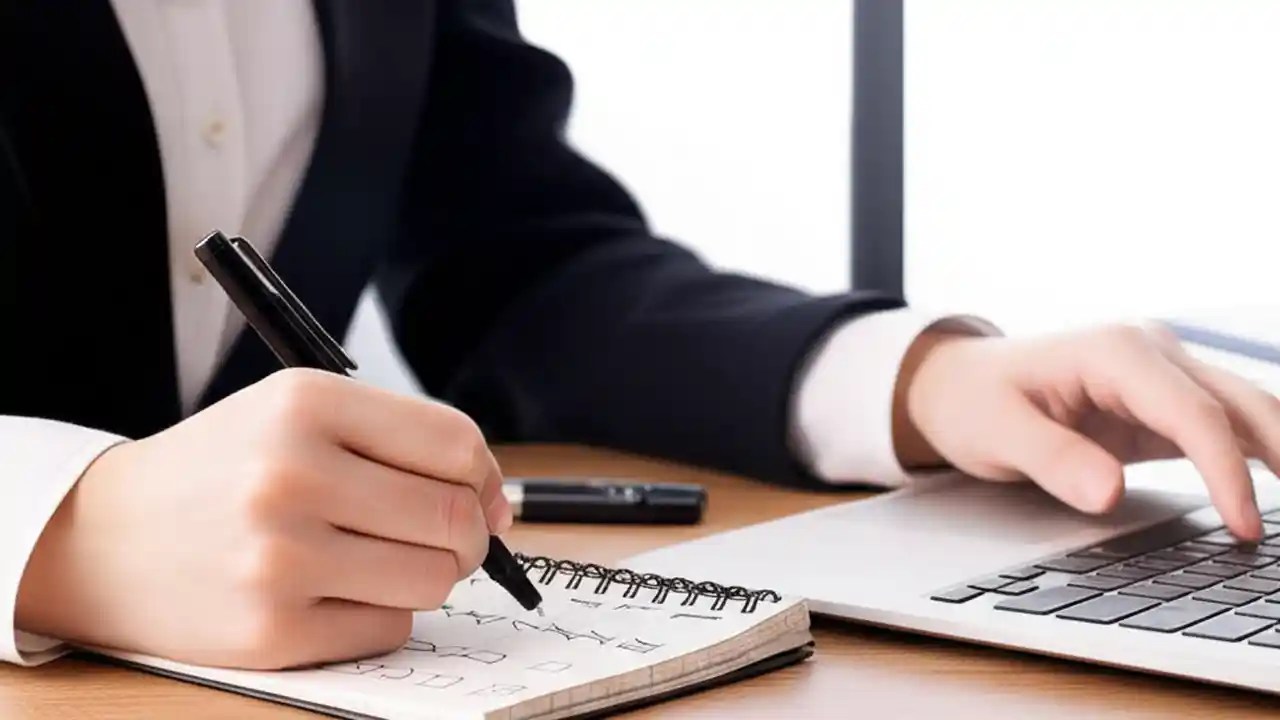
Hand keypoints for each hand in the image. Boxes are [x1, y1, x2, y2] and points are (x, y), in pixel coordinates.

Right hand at [15, 369, 511, 668]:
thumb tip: (501, 502)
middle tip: (450, 535)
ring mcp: (279, 559)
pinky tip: (338, 591)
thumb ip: (401, 441)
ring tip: (386, 558)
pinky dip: (382, 613)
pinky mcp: (271, 632)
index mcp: (305, 403)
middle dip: (471, 533)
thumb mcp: (297, 414)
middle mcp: (290, 475)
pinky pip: (389, 628)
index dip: (486, 475)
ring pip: (433, 579)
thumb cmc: (222, 471)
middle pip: (454, 517)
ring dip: (431, 574)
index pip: (455, 443)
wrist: (102, 539)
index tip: (484, 492)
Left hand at [897, 323, 1277, 539]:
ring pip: (1245, 411)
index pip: (1195, 415)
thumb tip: (1108, 492)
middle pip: (1243, 402)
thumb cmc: (972, 401)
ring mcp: (1162, 376)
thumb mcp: (995, 433)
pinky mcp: (1161, 404)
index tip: (1242, 528)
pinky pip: (1223, 428)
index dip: (1226, 473)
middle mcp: (1150, 353)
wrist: (956, 383)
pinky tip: (1276, 492)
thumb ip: (1052, 459)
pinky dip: (1255, 457)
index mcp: (1115, 353)